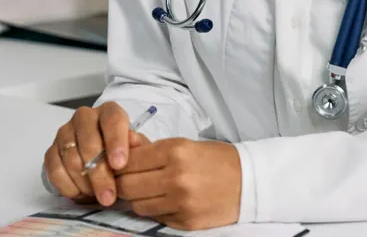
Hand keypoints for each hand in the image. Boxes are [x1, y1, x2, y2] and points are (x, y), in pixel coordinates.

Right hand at [43, 102, 148, 205]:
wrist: (104, 161)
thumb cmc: (123, 152)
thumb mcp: (137, 149)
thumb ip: (138, 145)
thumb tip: (134, 141)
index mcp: (109, 111)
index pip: (112, 120)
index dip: (115, 142)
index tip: (119, 165)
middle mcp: (85, 117)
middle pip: (89, 143)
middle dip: (100, 174)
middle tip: (109, 196)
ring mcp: (65, 132)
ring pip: (71, 158)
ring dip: (84, 182)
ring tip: (97, 196)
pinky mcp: (52, 150)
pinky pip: (54, 169)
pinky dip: (67, 185)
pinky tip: (79, 193)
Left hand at [115, 138, 241, 230]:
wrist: (248, 182)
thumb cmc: (213, 158)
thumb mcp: (183, 144)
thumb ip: (150, 147)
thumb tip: (123, 143)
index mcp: (175, 151)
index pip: (128, 161)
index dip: (119, 164)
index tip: (119, 165)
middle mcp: (176, 177)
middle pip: (127, 186)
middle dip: (122, 183)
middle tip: (128, 180)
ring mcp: (181, 203)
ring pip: (137, 205)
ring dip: (137, 199)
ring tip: (148, 191)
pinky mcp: (185, 222)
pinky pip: (155, 217)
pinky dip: (155, 210)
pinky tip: (164, 201)